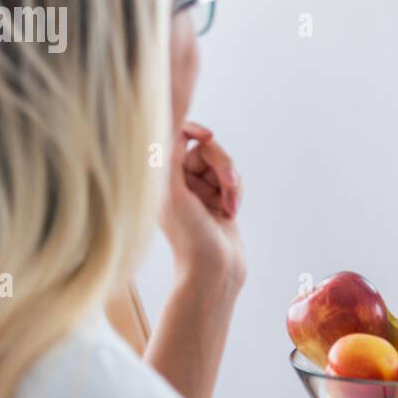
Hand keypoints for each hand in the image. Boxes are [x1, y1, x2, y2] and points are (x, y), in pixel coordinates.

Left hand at [158, 121, 245, 291]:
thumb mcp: (173, 193)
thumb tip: (175, 128)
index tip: (209, 136)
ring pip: (225, 164)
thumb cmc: (189, 236)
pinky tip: (231, 211)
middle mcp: (178, 181)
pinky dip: (237, 194)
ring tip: (229, 206)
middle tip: (228, 186)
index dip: (195, 130)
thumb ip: (169, 158)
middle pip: (208, 149)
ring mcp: (199, 190)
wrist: (213, 270)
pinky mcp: (218, 199)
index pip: (176, 136)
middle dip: (222, 166)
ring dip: (232, 183)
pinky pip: (234, 180)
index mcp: (161, 177)